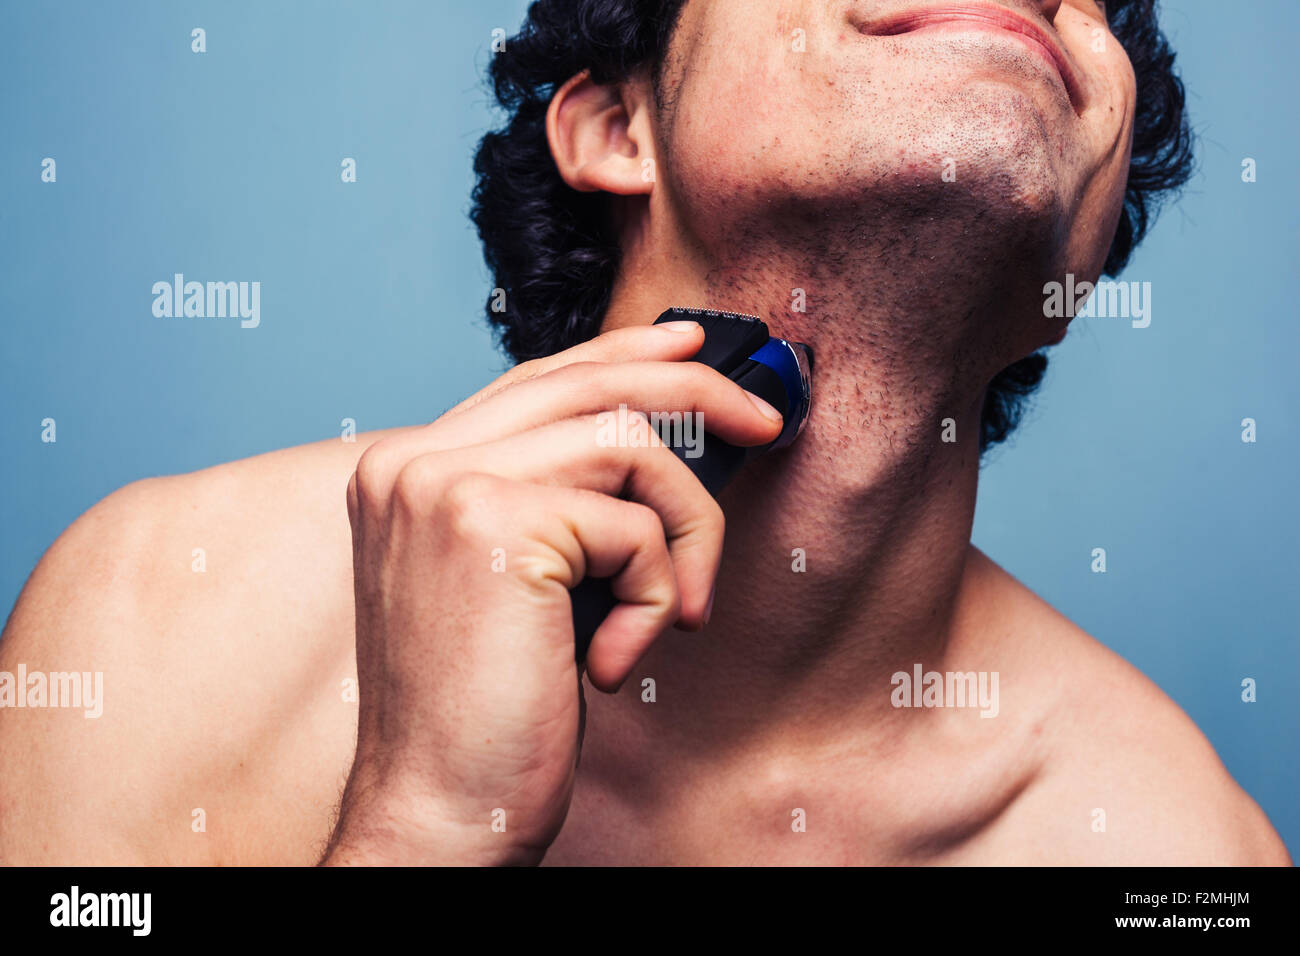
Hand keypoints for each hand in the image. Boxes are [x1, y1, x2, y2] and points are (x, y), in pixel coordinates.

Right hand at [321, 321, 782, 864]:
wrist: (439, 814)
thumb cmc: (487, 712)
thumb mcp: (513, 582)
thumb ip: (550, 500)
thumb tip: (649, 438)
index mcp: (404, 470)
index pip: (534, 380)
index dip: (621, 353)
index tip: (690, 347)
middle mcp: (410, 462)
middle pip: (586, 384)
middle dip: (694, 393)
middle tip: (765, 424)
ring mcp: (444, 485)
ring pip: (629, 447)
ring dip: (684, 532)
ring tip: (676, 614)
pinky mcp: (494, 524)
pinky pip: (636, 528)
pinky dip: (657, 593)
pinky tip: (617, 661)